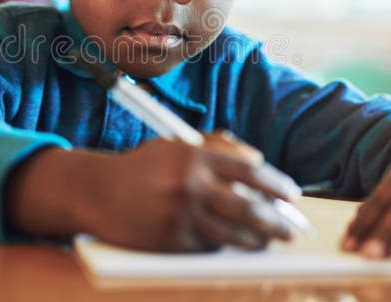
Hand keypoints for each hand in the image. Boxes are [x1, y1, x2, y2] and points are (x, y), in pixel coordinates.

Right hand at [87, 132, 301, 251]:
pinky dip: (225, 245)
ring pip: (234, 233)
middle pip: (249, 207)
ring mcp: (181, 215)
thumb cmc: (143, 167)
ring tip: (269, 240)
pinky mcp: (171, 240)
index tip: (291, 195)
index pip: (250, 170)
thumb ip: (217, 145)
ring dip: (258, 240)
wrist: (98, 191)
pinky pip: (209, 245)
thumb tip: (257, 159)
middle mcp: (190, 184)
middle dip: (277, 221)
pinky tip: (235, 243)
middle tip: (292, 228)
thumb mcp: (176, 145)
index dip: (277, 184)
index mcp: (194, 156)